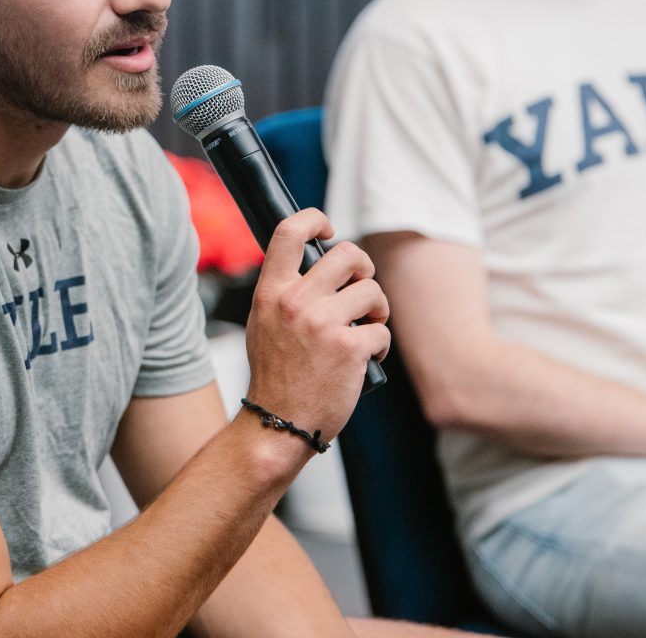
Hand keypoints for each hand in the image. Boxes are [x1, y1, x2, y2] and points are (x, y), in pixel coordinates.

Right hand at [243, 209, 389, 441]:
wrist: (278, 424)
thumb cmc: (276, 376)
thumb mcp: (264, 322)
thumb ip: (284, 292)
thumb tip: (315, 268)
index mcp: (271, 291)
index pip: (290, 231)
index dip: (315, 220)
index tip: (328, 231)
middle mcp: (296, 301)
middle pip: (348, 254)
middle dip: (364, 269)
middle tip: (363, 287)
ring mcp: (323, 323)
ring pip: (372, 291)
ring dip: (377, 310)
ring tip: (367, 328)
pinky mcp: (350, 347)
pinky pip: (381, 330)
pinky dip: (379, 344)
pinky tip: (366, 358)